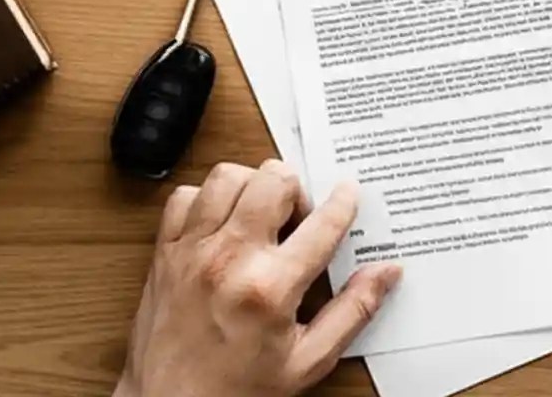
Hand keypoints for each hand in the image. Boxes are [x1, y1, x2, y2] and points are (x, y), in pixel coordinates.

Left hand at [114, 160, 401, 396]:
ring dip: (251, 186)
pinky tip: (220, 223)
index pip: (322, 224)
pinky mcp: (165, 252)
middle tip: (298, 218)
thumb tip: (386, 274)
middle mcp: (230, 260)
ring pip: (227, 176)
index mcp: (271, 289)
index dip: (344, 202)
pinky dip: (205, 200)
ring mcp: (193, 251)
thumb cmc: (236, 389)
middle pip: (273, 180)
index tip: (348, 194)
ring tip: (260, 214)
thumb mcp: (309, 360)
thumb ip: (354, 312)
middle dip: (296, 189)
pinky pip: (183, 196)